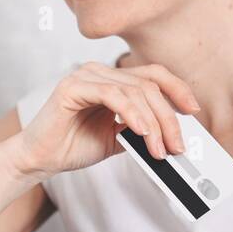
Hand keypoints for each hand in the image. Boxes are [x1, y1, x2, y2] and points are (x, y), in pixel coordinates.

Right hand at [8, 60, 199, 179]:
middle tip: (177, 145)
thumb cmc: (72, 147)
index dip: (177, 89)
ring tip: (160, 148)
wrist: (40, 160)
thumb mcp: (117, 138)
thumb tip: (173, 134)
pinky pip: (113, 95)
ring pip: (135, 91)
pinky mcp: (72, 87)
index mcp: (110, 79)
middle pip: (149, 84)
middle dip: (169, 118)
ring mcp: (84, 76)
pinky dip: (133, 115)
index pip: (152, 75)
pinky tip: (142, 133)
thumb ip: (140, 130)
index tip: (193, 110)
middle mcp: (98, 71)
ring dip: (154, 123)